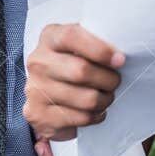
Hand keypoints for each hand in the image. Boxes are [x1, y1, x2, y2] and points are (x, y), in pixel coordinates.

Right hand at [23, 22, 123, 142]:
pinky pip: (81, 118)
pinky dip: (96, 116)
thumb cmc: (71, 64)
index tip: (119, 60)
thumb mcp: (81, 45)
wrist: (45, 94)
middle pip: (81, 71)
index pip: (72, 37)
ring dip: (105, 100)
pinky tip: (95, 110)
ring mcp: (35, 90)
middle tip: (115, 81)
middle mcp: (38, 62)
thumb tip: (119, 57)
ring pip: (87, 99)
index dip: (100, 49)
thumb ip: (97, 42)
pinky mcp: (39, 115)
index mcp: (50, 37)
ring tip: (106, 96)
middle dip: (108, 79)